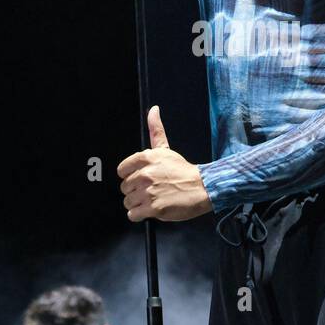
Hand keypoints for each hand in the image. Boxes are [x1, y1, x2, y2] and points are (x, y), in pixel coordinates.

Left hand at [117, 107, 212, 222]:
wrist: (202, 188)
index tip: (140, 179)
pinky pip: (133, 214)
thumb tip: (153, 109)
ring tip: (152, 200)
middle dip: (135, 191)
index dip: (130, 176)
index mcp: (146, 158)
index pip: (122, 170)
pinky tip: (151, 210)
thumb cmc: (184, 171)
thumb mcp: (166, 149)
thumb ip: (156, 130)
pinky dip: (140, 215)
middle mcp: (145, 174)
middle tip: (150, 190)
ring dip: (137, 204)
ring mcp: (148, 192)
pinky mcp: (153, 208)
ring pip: (128, 202)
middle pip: (124, 187)